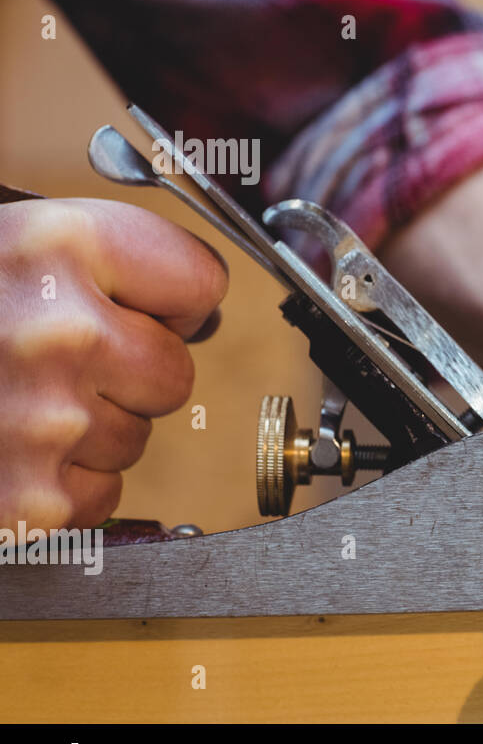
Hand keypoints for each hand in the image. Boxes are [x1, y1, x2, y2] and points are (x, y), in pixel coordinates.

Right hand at [0, 198, 227, 530]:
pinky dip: (64, 482)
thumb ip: (100, 263)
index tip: (144, 306)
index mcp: (59, 246)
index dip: (173, 300)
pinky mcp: (30, 500)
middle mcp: (62, 330)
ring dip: (92, 427)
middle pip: (176, 370)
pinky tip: (6, 449)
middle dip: (129, 371)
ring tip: (12, 404)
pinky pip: (102, 493)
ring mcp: (47, 421)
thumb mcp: (5, 243)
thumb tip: (194, 308)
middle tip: (56, 362)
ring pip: (139, 435)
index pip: (202, 284)